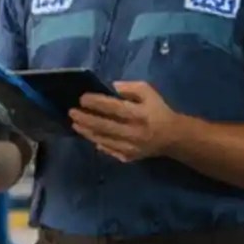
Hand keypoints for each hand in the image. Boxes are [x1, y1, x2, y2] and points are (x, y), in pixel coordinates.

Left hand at [69, 81, 192, 161]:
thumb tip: (111, 87)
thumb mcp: (148, 92)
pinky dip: (97, 143)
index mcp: (139, 114)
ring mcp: (130, 147)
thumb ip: (130, 87)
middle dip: (85, 119)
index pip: (113, 108)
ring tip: (75, 124)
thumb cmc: (158, 110)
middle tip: (71, 112)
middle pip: (104, 126)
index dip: (96, 103)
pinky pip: (109, 150)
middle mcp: (134, 132)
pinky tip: (89, 136)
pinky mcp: (128, 156)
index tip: (82, 98)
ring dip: (87, 132)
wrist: (172, 137)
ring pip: (103, 140)